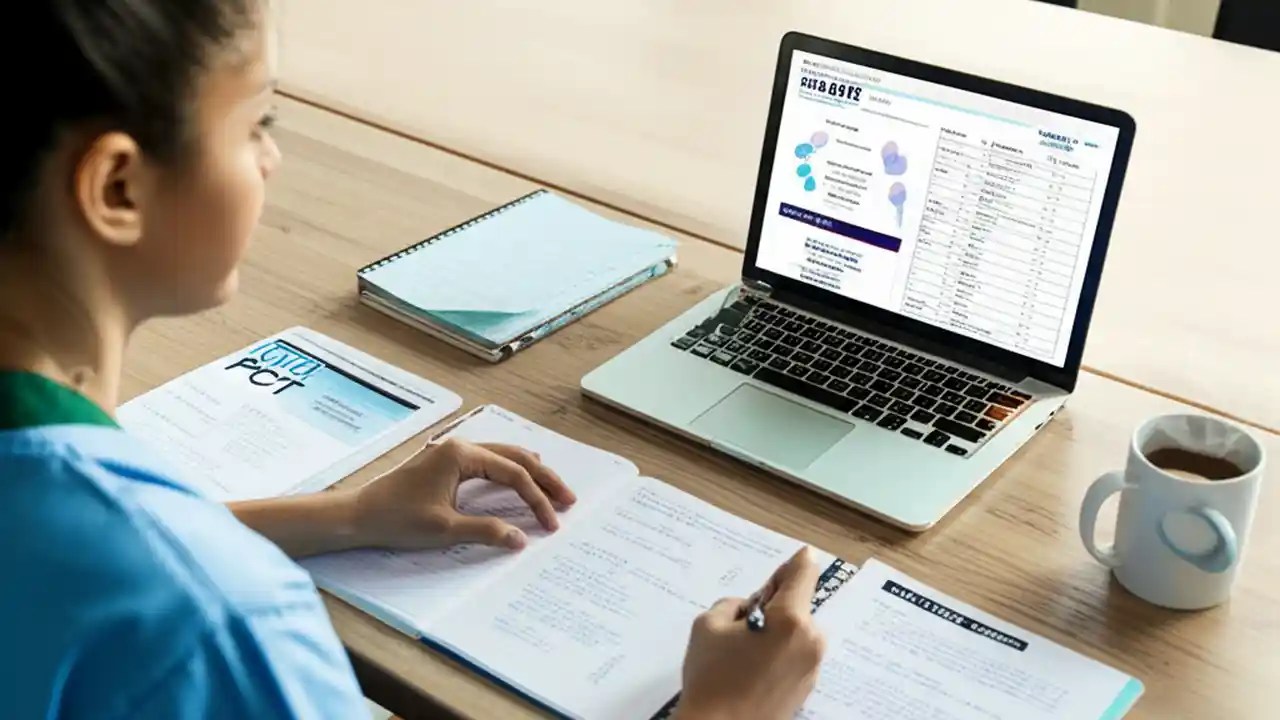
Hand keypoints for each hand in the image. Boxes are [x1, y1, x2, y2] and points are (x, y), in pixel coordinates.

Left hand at [352, 438, 576, 550]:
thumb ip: (487, 531)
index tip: (551, 523)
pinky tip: (521, 478)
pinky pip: (490, 462)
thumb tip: (521, 538)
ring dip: (530, 473)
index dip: (537, 499)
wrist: (358, 515)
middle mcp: (460, 446)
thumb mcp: (445, 529)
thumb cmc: (396, 520)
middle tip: (569, 499)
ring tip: (554, 489)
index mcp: (462, 455)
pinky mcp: (447, 463)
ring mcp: (453, 452)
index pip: (513, 474)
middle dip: (544, 479)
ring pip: (504, 456)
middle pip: (515, 457)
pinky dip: (511, 471)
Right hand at [675, 546, 826, 719]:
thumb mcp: (708, 625)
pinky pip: (795, 656)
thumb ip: (734, 604)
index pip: (805, 572)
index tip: (776, 572)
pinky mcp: (807, 689)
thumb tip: (749, 608)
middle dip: (773, 608)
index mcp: (792, 620)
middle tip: (741, 627)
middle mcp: (812, 641)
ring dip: (776, 633)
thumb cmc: (712, 679)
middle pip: (798, 606)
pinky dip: (778, 655)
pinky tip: (751, 673)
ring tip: (742, 655)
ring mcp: (813, 668)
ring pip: (796, 632)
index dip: (791, 564)